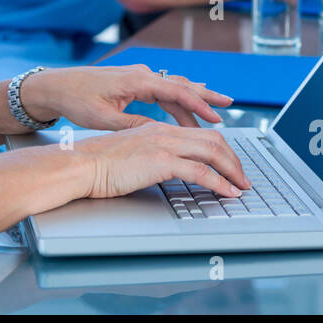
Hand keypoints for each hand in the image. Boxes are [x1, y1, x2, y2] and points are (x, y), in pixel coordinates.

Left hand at [19, 64, 232, 130]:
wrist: (55, 85)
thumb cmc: (76, 100)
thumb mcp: (104, 118)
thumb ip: (134, 126)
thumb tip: (160, 135)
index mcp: (137, 80)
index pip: (177, 91)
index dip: (199, 105)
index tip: (217, 118)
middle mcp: (142, 73)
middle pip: (182, 84)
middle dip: (206, 96)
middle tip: (229, 106)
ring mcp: (138, 76)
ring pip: (174, 86)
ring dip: (194, 100)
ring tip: (214, 113)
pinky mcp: (134, 82)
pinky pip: (163, 89)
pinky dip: (178, 100)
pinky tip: (187, 108)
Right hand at [75, 121, 249, 198]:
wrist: (80, 164)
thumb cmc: (97, 163)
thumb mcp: (129, 154)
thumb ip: (148, 156)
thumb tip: (163, 169)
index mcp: (157, 129)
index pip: (199, 134)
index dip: (220, 148)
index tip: (229, 164)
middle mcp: (164, 132)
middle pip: (213, 139)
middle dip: (233, 159)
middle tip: (243, 177)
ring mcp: (164, 144)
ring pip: (213, 151)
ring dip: (233, 170)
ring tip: (242, 186)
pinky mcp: (161, 160)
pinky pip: (200, 171)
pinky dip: (220, 182)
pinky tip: (227, 192)